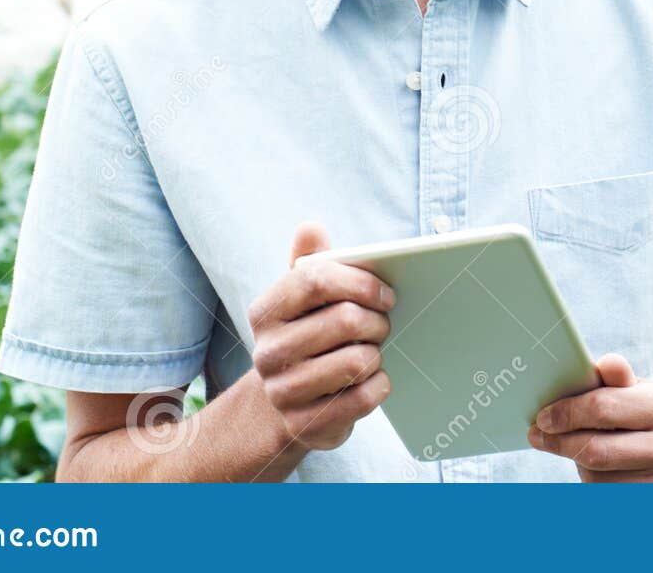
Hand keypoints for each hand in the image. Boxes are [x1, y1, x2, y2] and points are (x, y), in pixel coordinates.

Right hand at [247, 222, 395, 452]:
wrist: (284, 403)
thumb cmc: (307, 336)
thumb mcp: (303, 298)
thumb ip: (310, 261)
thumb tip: (310, 226)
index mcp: (266, 311)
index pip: (314, 279)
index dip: (360, 281)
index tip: (386, 292)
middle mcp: (267, 352)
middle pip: (345, 320)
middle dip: (378, 320)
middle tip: (384, 324)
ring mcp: (283, 392)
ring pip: (357, 361)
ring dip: (377, 354)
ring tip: (373, 351)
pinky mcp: (304, 425)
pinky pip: (362, 398)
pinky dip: (379, 385)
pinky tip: (374, 379)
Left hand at [527, 354, 652, 481]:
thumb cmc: (647, 418)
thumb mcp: (637, 391)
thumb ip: (616, 377)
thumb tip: (604, 364)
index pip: (603, 409)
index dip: (566, 413)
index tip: (542, 418)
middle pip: (596, 451)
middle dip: (560, 442)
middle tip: (537, 435)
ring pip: (598, 480)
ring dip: (576, 464)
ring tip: (569, 449)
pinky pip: (606, 498)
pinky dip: (592, 484)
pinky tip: (590, 470)